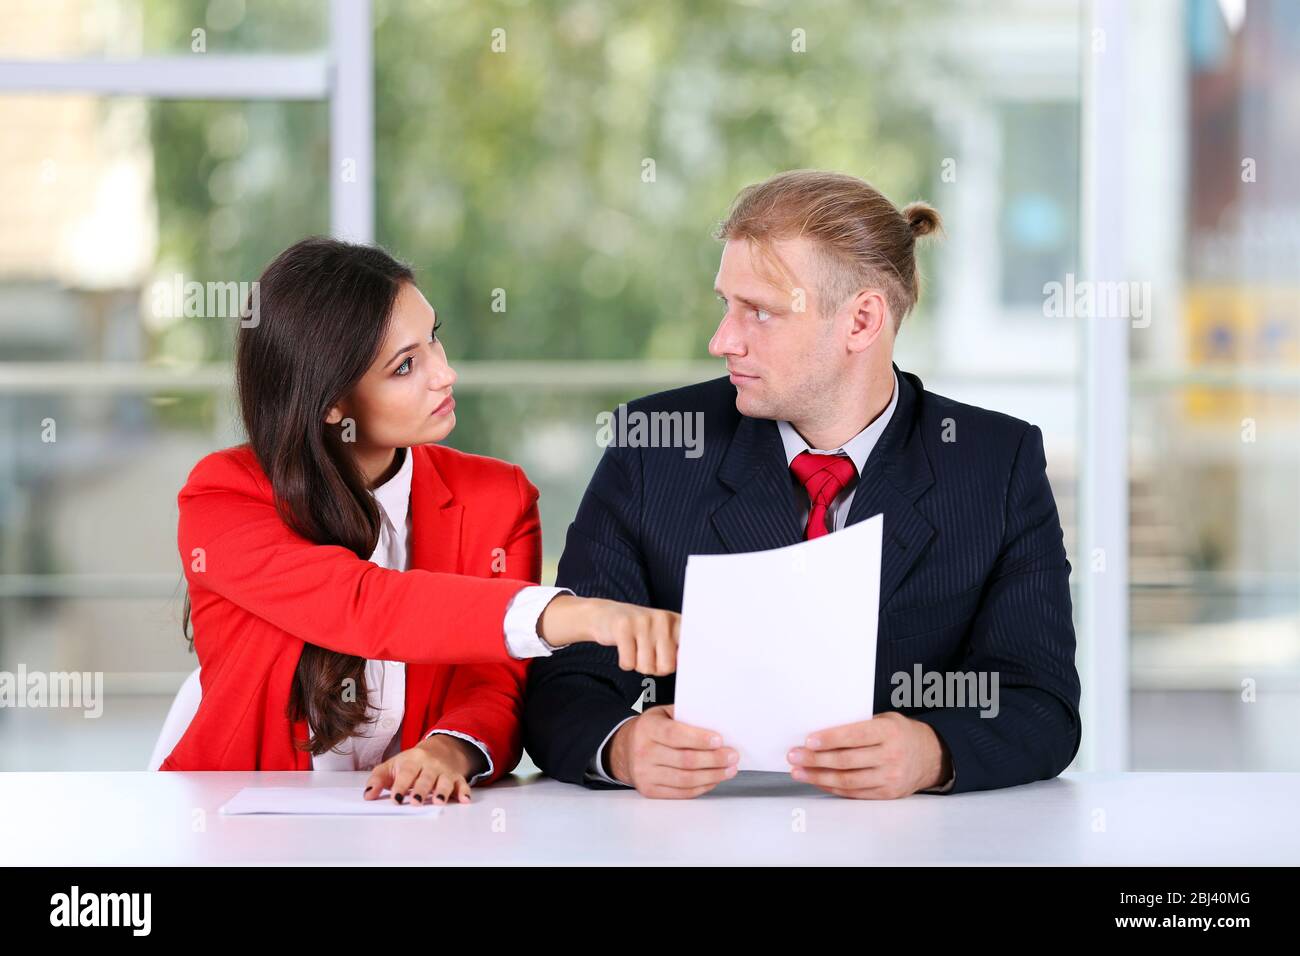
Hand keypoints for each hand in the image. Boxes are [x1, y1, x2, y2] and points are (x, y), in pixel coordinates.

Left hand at [362, 734, 484, 805]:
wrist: (442, 748)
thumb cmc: (413, 762)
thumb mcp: (394, 765)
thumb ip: (378, 779)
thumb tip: (368, 795)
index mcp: (413, 760)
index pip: (407, 772)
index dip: (401, 785)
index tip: (396, 798)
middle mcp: (431, 765)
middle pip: (426, 778)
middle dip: (421, 790)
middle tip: (415, 802)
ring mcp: (445, 772)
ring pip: (445, 782)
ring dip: (442, 792)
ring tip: (438, 802)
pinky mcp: (457, 778)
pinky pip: (463, 784)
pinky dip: (465, 792)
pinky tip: (465, 799)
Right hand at [537, 595, 678, 674]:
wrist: (606, 615)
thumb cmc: (640, 631)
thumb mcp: (664, 635)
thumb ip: (679, 650)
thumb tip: (691, 671)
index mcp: (677, 622)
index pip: (690, 650)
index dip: (684, 665)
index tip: (676, 665)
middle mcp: (663, 619)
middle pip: (667, 667)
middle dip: (655, 668)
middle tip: (648, 655)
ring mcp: (643, 621)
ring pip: (646, 667)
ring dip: (638, 665)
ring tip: (635, 649)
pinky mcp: (623, 627)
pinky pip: (628, 664)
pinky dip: (625, 663)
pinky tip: (624, 649)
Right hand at [608, 704, 737, 797]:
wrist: (625, 750)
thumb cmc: (651, 730)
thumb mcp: (662, 714)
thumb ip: (685, 716)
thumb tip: (716, 723)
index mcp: (647, 728)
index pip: (675, 734)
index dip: (699, 738)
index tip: (719, 740)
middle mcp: (643, 752)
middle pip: (685, 760)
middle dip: (713, 759)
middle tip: (732, 756)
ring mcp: (645, 774)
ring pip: (686, 779)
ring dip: (712, 775)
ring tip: (729, 769)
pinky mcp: (650, 790)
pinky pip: (681, 792)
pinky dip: (702, 787)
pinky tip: (713, 779)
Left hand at [787, 712, 950, 798]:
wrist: (930, 756)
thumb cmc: (899, 733)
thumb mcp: (885, 720)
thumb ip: (859, 724)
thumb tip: (820, 731)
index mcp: (889, 732)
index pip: (855, 736)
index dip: (830, 739)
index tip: (808, 740)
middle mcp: (891, 756)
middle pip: (846, 761)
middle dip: (816, 759)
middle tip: (794, 756)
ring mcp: (889, 778)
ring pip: (847, 780)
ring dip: (818, 776)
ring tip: (798, 771)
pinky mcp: (886, 794)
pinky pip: (854, 793)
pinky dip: (832, 787)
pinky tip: (816, 780)